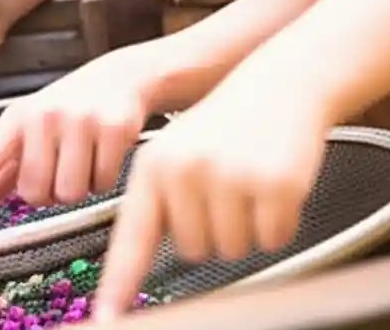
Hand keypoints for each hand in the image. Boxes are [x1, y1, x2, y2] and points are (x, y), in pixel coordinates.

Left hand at [0, 49, 152, 226]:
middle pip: (33, 192)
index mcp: (18, 117)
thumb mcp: (32, 126)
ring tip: (83, 160)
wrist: (122, 76)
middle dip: (48, 192)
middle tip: (59, 169)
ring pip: (69, 193)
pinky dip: (103, 179)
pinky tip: (103, 155)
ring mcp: (80, 120)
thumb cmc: (72, 106)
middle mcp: (45, 116)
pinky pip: (102, 184)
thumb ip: (4, 167)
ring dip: (78, 187)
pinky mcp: (113, 128)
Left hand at [91, 89, 330, 320]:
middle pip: (192, 251)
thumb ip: (159, 201)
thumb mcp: (176, 152)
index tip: (108, 320)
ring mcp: (230, 178)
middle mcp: (186, 172)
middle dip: (212, 229)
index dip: (119, 285)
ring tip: (247, 182)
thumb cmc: (228, 125)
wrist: (280, 83)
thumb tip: (145, 257)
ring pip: (232, 249)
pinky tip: (274, 185)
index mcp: (153, 168)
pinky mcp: (274, 185)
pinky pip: (272, 238)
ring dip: (245, 227)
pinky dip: (278, 223)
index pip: (131, 239)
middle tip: (224, 185)